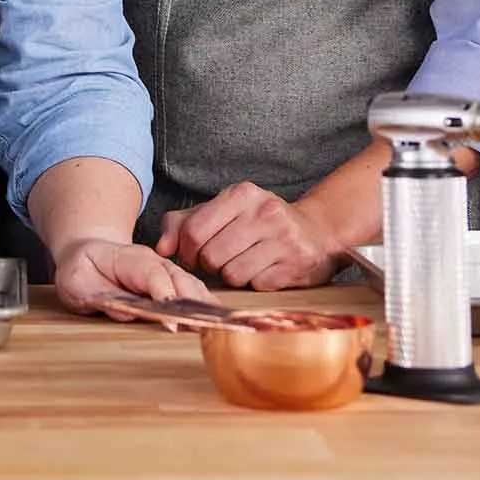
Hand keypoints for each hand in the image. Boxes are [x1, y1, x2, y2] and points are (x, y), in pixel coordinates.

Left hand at [55, 237, 209, 315]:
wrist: (86, 254)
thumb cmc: (81, 271)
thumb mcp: (76, 284)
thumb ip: (98, 297)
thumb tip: (126, 313)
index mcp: (128, 258)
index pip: (152, 274)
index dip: (164, 296)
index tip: (171, 324)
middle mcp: (153, 262)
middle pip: (180, 279)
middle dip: (193, 304)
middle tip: (203, 331)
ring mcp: (166, 271)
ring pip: (192, 286)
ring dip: (205, 307)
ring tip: (218, 330)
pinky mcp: (173, 284)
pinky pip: (194, 294)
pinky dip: (207, 307)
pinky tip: (219, 323)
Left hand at [155, 182, 342, 290]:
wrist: (317, 233)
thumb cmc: (258, 222)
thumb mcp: (221, 211)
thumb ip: (183, 223)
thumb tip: (161, 248)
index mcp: (242, 194)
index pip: (194, 229)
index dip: (186, 249)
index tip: (192, 255)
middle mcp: (264, 213)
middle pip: (211, 255)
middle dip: (208, 265)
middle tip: (217, 262)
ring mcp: (283, 240)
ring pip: (232, 273)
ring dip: (230, 276)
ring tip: (240, 265)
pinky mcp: (296, 266)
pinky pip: (255, 285)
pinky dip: (252, 283)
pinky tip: (261, 271)